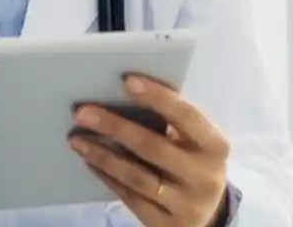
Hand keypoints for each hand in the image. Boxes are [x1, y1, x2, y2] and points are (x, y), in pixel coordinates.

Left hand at [69, 76, 231, 226]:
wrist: (209, 214)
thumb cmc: (194, 161)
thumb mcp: (197, 141)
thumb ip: (174, 120)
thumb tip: (127, 88)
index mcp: (215, 145)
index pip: (186, 116)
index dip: (158, 97)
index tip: (126, 80)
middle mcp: (205, 176)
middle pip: (154, 147)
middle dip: (115, 127)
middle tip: (82, 113)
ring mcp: (187, 205)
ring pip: (138, 177)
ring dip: (103, 156)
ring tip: (77, 139)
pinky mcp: (168, 225)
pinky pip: (131, 199)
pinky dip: (108, 178)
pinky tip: (90, 161)